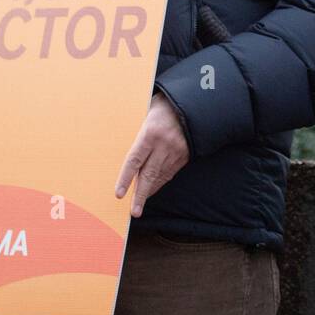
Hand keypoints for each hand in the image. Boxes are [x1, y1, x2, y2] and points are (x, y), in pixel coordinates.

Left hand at [115, 94, 190, 217]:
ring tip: (140, 204)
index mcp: (150, 133)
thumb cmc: (166, 105)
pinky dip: (161, 182)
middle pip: (149, 175)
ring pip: (160, 176)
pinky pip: (171, 173)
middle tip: (134, 212)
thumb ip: (138, 129)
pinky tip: (154, 188)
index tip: (119, 194)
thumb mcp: (148, 111)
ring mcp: (176, 151)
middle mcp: (164, 145)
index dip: (125, 178)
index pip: (134, 160)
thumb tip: (123, 143)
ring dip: (150, 191)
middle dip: (140, 195)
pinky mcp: (186, 155)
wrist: (196, 103)